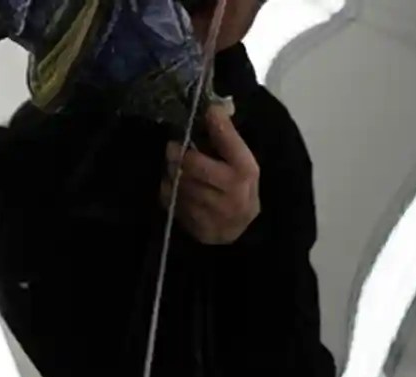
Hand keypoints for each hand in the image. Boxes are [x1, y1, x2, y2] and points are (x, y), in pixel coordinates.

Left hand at [160, 105, 260, 244]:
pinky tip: (175, 187)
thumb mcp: (243, 162)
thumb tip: (213, 107)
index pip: (226, 140)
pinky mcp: (196, 224)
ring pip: (178, 181)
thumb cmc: (240, 188)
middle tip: (172, 147)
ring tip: (173, 167)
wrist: (240, 231)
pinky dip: (168, 189)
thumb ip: (227, 137)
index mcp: (246, 171)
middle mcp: (231, 192)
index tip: (205, 110)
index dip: (213, 120)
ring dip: (170, 172)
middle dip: (177, 153)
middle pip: (191, 164)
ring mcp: (213, 212)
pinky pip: (171, 199)